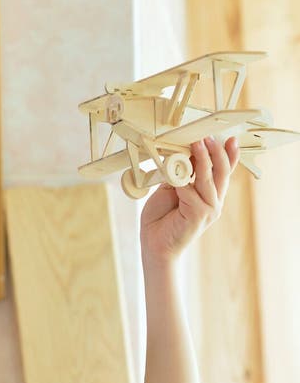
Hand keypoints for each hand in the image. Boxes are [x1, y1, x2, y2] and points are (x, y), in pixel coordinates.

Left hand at [140, 136, 239, 261]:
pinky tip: (176, 176)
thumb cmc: (161, 219)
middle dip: (216, 151)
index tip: (228, 138)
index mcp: (209, 194)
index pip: (224, 171)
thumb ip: (181, 174)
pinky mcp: (200, 216)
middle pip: (222, 171)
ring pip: (209, 179)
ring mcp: (209, 209)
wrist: (154, 245)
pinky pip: (192, 192)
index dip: (228, 154)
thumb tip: (186, 152)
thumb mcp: (172, 189)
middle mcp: (213, 201)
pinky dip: (183, 182)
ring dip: (203, 159)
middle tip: (207, 137)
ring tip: (196, 145)